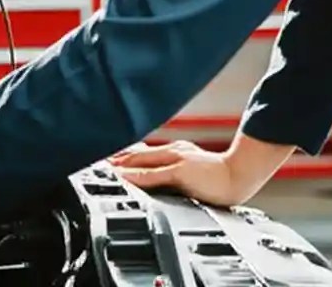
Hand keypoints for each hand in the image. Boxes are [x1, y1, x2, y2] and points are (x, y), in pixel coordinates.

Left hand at [111, 135, 294, 206]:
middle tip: (89, 160)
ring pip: (140, 161)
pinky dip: (135, 176)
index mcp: (174, 151)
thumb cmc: (221, 176)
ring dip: (118, 165)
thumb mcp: (192, 170)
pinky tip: (123, 178)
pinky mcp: (180, 171)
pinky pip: (153, 174)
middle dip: (112, 157)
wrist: (242, 175)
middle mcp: (172, 151)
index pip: (140, 152)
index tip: (101, 159)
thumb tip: (153, 180)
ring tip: (99, 168)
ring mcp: (175, 160)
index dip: (119, 155)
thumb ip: (173, 172)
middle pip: (135, 153)